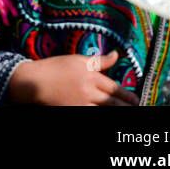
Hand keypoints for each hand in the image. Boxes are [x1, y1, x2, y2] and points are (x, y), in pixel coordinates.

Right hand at [7, 51, 138, 105]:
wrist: (32, 82)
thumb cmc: (54, 68)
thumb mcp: (77, 59)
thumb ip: (99, 60)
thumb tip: (116, 54)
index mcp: (90, 76)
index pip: (115, 88)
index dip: (128, 95)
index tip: (136, 99)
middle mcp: (88, 91)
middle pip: (113, 102)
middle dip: (126, 106)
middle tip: (136, 107)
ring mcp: (81, 103)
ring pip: (105, 110)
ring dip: (116, 111)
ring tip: (125, 112)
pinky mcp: (74, 111)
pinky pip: (92, 114)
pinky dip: (101, 114)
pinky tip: (106, 114)